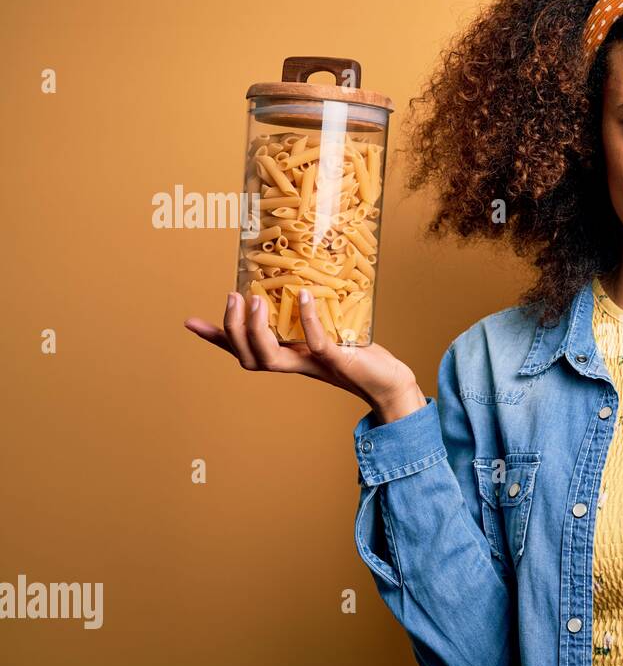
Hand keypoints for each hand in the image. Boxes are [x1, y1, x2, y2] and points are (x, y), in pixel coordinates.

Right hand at [184, 290, 423, 418]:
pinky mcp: (338, 360)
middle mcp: (295, 362)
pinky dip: (307, 320)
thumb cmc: (357, 354)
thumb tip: (296, 284)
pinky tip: (302, 296)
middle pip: (249, 358)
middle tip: (233, 296)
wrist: (389, 381)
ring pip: (271, 358)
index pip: (243, 350)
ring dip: (257, 330)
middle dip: (232, 330)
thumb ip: (309, 317)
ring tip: (255, 300)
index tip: (190, 321)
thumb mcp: (326, 332)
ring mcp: (314, 363)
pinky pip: (316, 342)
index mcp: (287, 356)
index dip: (217, 338)